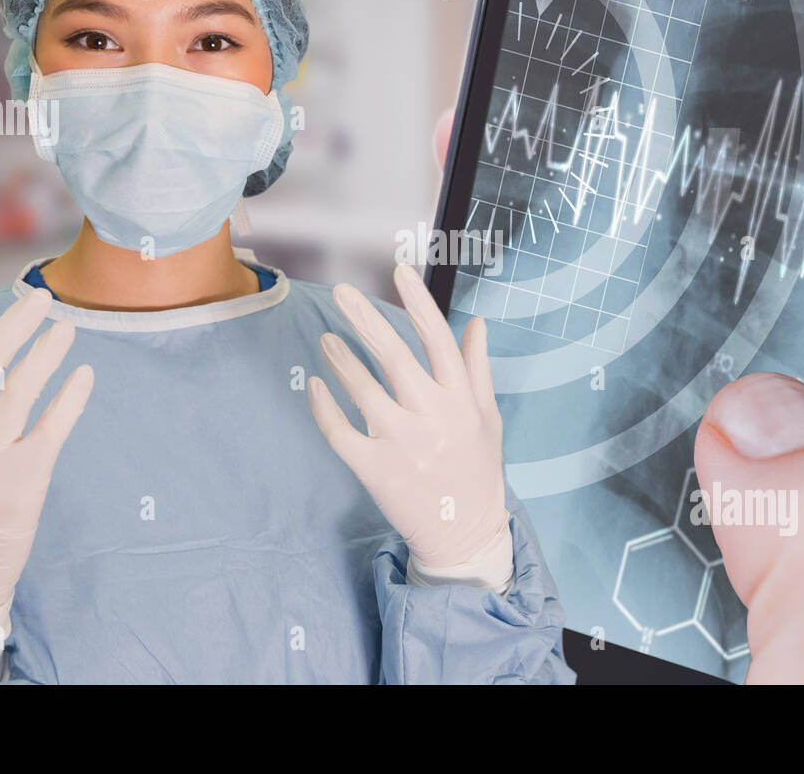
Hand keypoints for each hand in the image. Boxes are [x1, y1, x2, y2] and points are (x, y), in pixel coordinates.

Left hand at [307, 263, 509, 574]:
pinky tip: (315, 385)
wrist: (463, 533)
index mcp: (461, 400)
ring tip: (327, 338)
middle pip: (395, 357)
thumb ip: (477, 369)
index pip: (437, 340)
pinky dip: (324, 407)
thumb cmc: (477, 471)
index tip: (399, 271)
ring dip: (341, 359)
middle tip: (341, 292)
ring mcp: (402, 444)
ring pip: (363, 390)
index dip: (418, 302)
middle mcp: (432, 417)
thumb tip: (475, 324)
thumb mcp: (487, 418)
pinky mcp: (375, 469)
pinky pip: (340, 432)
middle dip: (366, 319)